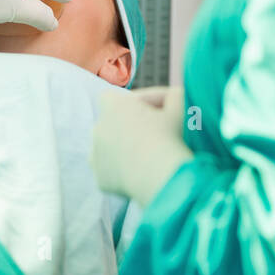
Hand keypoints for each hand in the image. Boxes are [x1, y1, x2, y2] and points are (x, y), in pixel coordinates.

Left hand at [92, 85, 192, 206]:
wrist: (161, 175)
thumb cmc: (169, 134)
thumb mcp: (178, 105)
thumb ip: (173, 95)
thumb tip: (174, 96)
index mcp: (112, 105)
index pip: (122, 98)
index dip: (140, 104)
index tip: (159, 113)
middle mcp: (99, 127)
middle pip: (114, 124)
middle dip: (131, 127)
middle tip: (155, 135)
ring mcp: (96, 154)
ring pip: (109, 149)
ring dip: (124, 150)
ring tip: (148, 155)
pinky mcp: (101, 178)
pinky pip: (112, 173)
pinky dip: (122, 173)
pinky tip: (140, 174)